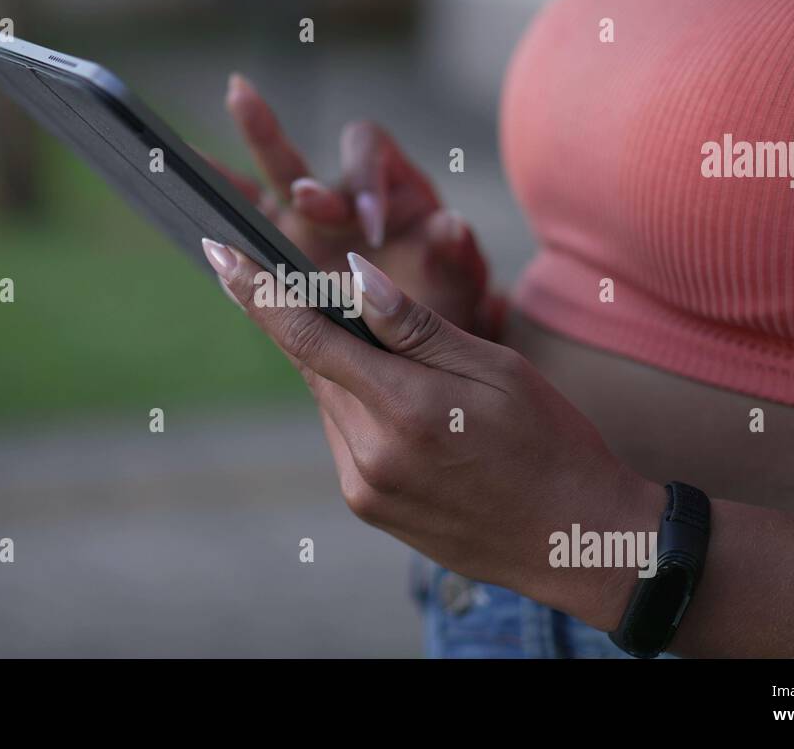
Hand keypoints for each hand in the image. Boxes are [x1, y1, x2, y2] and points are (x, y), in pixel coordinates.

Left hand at [202, 238, 662, 629]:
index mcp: (404, 408)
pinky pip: (345, 439)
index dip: (255, 291)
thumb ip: (414, 325)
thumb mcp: (495, 367)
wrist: (575, 539)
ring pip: (330, 403)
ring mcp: (365, 487)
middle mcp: (371, 453)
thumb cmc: (550, 441)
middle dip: (324, 329)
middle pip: (316, 367)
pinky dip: (362, 412)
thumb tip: (352, 276)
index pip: (306, 336)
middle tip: (357, 310)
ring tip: (418, 381)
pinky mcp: (368, 508)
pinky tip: (416, 419)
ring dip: (349, 375)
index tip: (218, 254)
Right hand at [208, 73, 491, 334]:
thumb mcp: (457, 273)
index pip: (365, 152)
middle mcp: (335, 190)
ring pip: (252, 184)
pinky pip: (240, 226)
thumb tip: (452, 226)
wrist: (430, 333)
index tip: (371, 227)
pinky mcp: (277, 250)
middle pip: (295, 154)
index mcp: (385, 178)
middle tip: (295, 194)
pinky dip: (218, 222)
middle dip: (273, 148)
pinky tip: (190, 222)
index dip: (364, 183)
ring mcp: (298, 220)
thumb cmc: (447, 290)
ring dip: (219, 173)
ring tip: (183, 158)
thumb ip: (453, 249)